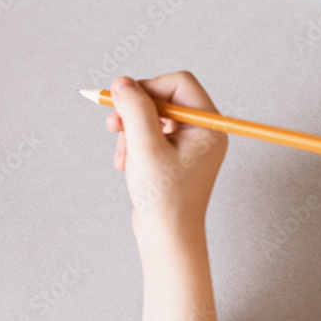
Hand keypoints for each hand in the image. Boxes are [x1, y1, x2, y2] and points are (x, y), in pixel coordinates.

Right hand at [105, 72, 226, 236]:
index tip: (123, 103)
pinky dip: (133, 144)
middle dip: (134, 111)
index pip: (178, 83)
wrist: (168, 238)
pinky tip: (126, 163)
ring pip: (152, 116)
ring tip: (122, 155)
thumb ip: (135, 109)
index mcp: (208, 126)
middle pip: (163, 98)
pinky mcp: (174, 156)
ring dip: (130, 130)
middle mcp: (203, 132)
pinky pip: (150, 134)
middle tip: (113, 124)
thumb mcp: (145, 147)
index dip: (148, 87)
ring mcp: (189, 145)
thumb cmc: (165, 198)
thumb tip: (122, 82)